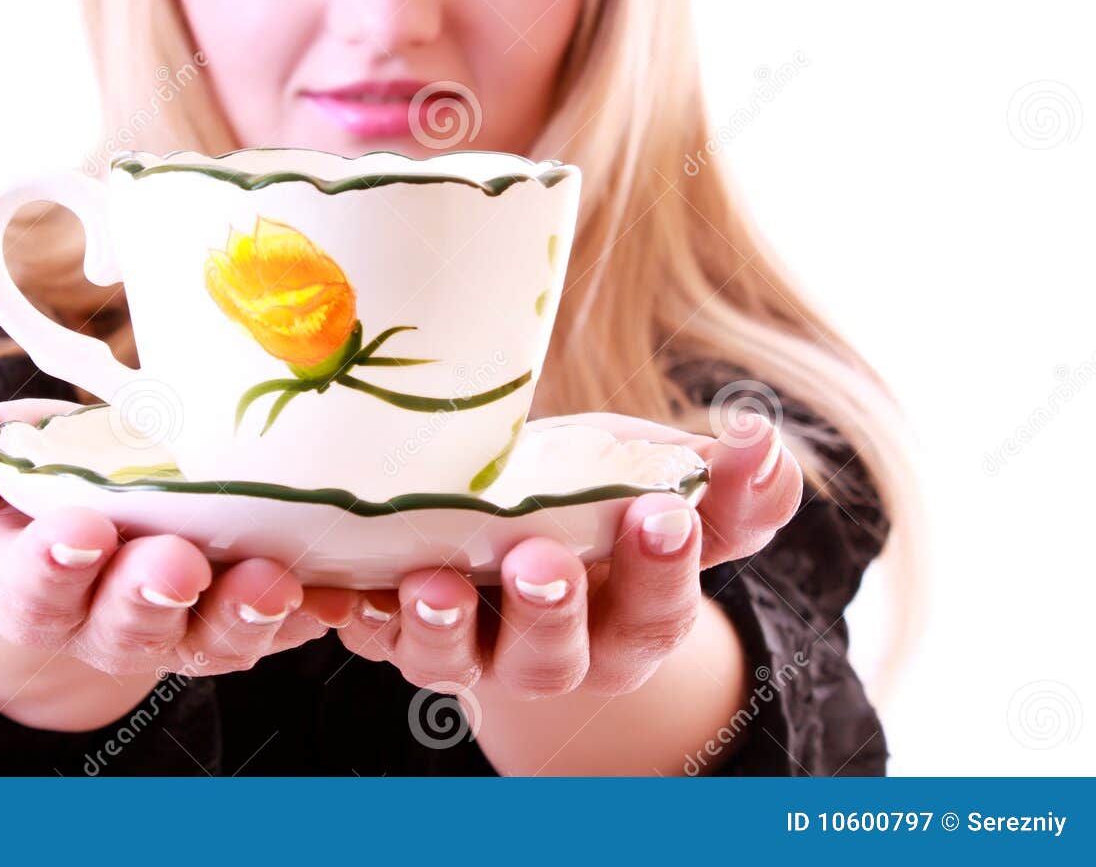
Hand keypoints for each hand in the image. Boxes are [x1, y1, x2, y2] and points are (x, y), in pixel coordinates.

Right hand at [0, 394, 358, 679]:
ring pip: (210, 638)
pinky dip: (311, 613)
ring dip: (241, 612)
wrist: (90, 552)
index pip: (36, 587)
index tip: (78, 528)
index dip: (55, 565)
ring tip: (270, 581)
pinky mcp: (242, 621)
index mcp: (36, 590)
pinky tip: (340, 591)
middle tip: (175, 561)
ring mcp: (181, 628)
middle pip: (128, 624)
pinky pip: (281, 629)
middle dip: (152, 593)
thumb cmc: (33, 501)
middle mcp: (107, 622)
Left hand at [334, 409, 801, 698]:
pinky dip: (353, 613)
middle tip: (542, 561)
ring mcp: (470, 649)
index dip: (664, 568)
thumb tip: (763, 439)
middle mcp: (553, 654)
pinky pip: (370, 634)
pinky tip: (337, 586)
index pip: (660, 608)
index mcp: (632, 622)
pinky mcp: (396, 631)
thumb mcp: (664, 481)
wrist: (511, 531)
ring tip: (432, 582)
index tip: (667, 512)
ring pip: (455, 661)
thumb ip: (727, 477)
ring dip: (442, 625)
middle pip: (557, 656)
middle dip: (551, 610)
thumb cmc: (601, 501)